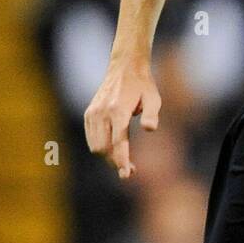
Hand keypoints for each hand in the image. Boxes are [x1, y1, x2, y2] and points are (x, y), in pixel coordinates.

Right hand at [83, 58, 160, 179]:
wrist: (125, 67)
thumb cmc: (143, 85)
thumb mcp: (154, 98)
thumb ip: (151, 114)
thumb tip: (149, 129)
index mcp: (118, 110)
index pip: (118, 142)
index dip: (122, 161)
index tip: (127, 175)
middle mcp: (102, 112)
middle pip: (104, 148)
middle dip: (116, 162)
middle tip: (132, 170)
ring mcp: (93, 113)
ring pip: (95, 146)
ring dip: (108, 157)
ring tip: (124, 161)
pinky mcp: (89, 113)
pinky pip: (91, 139)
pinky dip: (101, 148)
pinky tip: (114, 150)